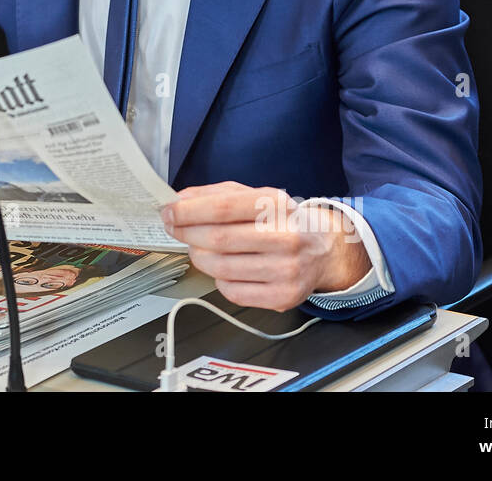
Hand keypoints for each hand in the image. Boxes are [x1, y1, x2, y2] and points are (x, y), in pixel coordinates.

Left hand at [162, 181, 370, 311]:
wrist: (323, 249)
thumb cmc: (280, 221)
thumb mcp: (254, 196)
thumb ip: (215, 195)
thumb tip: (179, 201)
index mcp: (276, 205)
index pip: (222, 208)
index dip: (188, 212)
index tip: (168, 213)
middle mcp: (285, 237)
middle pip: (218, 239)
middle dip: (187, 234)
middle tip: (175, 229)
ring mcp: (286, 270)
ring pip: (220, 268)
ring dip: (199, 257)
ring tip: (199, 248)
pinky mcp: (283, 296)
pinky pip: (231, 291)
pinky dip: (218, 279)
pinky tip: (225, 268)